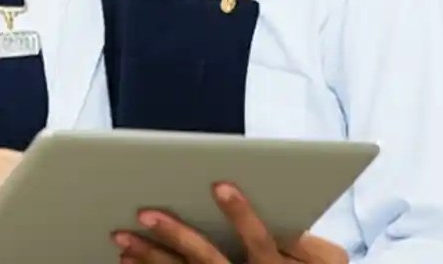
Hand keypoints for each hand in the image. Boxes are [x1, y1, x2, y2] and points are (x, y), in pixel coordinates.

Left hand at [112, 183, 346, 262]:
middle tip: (145, 213)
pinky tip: (127, 259)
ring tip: (122, 237)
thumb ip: (297, 237)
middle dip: (176, 235)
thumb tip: (275, 210)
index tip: (221, 186)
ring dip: (151, 256)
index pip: (260, 243)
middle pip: (209, 260)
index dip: (242, 216)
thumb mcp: (320, 259)